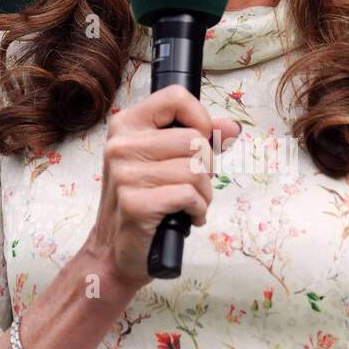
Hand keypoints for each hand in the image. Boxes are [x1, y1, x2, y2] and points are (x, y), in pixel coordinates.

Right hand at [83, 85, 240, 289]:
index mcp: (127, 125)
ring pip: (196, 170)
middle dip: (205, 168)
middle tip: (190, 186)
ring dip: (203, 194)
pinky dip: (198, 210)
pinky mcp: (135, 203)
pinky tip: (186, 217)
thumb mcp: (167, 161)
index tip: (198, 143)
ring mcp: (125, 174)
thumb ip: (200, 139)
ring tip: (187, 204)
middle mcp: (121, 145)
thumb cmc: (145, 201)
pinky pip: (189, 195)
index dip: (200, 119)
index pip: (176, 97)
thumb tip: (232, 128)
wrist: (116, 251)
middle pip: (194, 140)